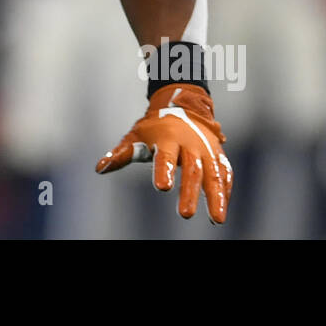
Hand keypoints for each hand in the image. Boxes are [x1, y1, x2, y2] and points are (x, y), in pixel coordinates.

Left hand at [95, 83, 232, 222]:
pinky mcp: (218, 155)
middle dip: (189, 192)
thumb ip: (121, 153)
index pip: (165, 156)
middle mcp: (190, 144)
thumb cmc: (154, 127)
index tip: (161, 187)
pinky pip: (225, 173)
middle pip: (192, 170)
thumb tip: (100, 168)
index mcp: (168, 138)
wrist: (182, 106)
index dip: (163, 171)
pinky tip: (223, 208)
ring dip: (216, 197)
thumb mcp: (136, 136)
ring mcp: (207, 150)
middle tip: (184, 214)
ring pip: (214, 174)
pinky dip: (225, 190)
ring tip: (216, 219)